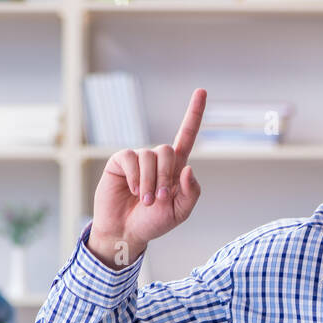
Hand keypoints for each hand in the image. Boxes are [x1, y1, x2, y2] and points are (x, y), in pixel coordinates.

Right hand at [88, 87, 205, 267]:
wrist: (127, 232)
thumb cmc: (154, 222)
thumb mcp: (181, 212)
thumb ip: (191, 192)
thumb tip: (188, 168)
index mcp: (175, 168)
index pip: (186, 136)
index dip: (194, 114)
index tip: (202, 91)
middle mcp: (156, 159)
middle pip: (167, 149)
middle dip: (165, 176)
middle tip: (159, 199)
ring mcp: (137, 159)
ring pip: (149, 155)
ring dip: (149, 182)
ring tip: (145, 200)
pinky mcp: (120, 162)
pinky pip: (130, 158)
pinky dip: (134, 177)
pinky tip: (131, 190)